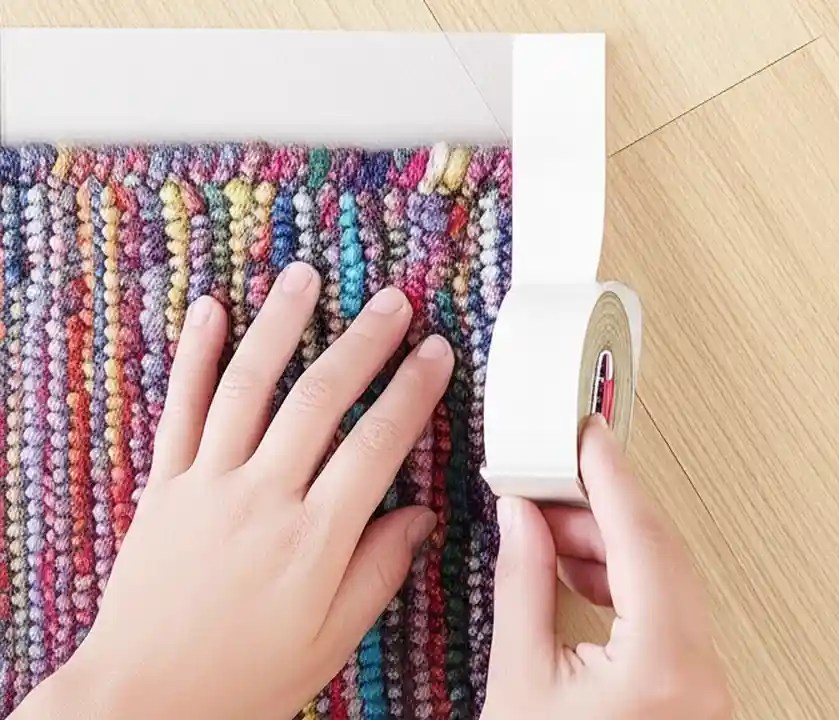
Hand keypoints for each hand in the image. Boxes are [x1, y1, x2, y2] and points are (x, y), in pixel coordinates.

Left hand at [14, 262, 454, 719]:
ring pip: (249, 386)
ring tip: (307, 278)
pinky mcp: (164, 486)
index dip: (412, 390)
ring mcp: (207, 485)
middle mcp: (262, 498)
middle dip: (363, 343)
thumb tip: (421, 515)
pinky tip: (211, 312)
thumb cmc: (243, 678)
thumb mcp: (332, 638)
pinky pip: (179, 408)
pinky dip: (194, 356)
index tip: (436, 354)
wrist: (141, 700)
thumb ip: (380, 569)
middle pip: (320, 399)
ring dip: (281, 326)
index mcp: (315, 538)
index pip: (377, 443)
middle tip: (394, 301)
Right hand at [482, 417, 731, 719]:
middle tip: (554, 473)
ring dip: (612, 542)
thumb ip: (523, 586)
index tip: (586, 433)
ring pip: (667, 578)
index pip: (640, 538)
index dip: (609, 476)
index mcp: (661, 663)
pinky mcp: (692, 689)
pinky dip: (624, 579)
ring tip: (551, 521)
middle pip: (661, 552)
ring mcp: (703, 682)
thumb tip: (520, 516)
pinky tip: (578, 566)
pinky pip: (666, 610)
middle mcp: (698, 670)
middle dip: (605, 506)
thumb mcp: (519, 680)